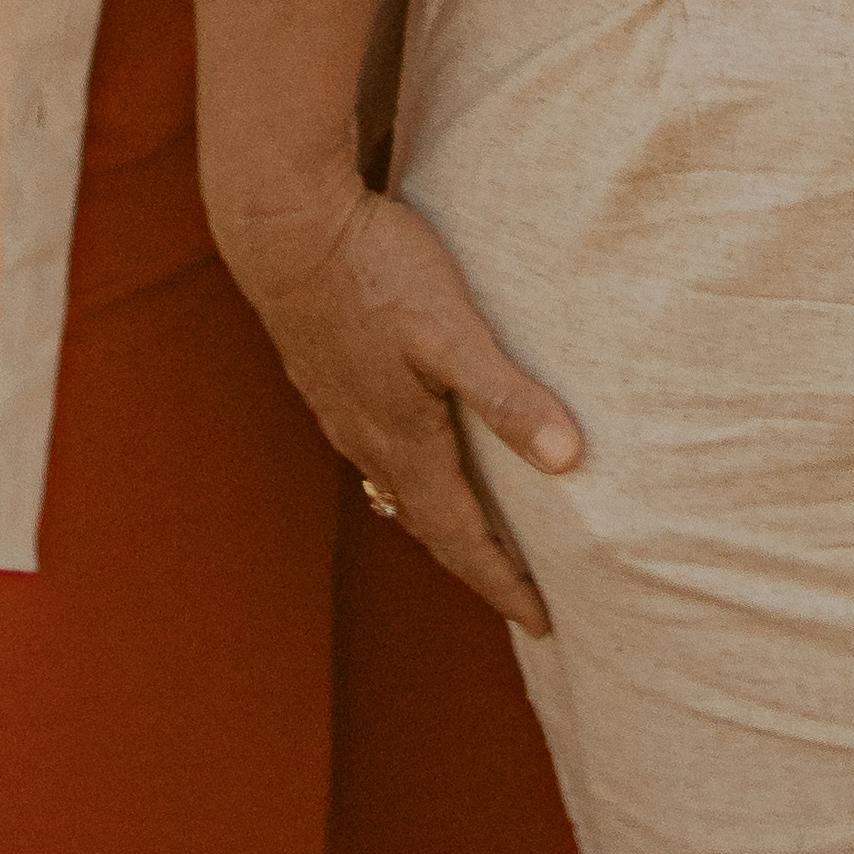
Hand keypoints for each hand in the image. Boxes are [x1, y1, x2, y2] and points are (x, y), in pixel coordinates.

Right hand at [209, 151, 579, 629]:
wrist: (285, 230)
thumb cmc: (376, 272)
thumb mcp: (453, 331)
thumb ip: (507, 395)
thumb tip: (568, 460)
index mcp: (405, 441)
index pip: (461, 537)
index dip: (503, 582)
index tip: (542, 622)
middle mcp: (369, 440)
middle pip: (429, 525)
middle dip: (476, 565)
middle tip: (520, 595)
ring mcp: (343, 411)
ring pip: (397, 491)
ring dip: (439, 523)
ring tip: (474, 538)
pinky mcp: (329, 380)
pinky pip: (373, 455)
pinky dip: (408, 481)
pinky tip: (415, 459)